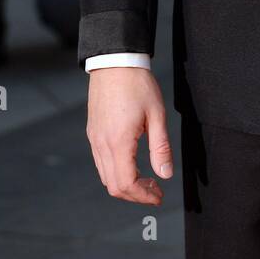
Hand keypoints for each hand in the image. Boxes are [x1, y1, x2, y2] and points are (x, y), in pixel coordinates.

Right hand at [86, 68, 172, 203]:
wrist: (115, 62)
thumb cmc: (138, 84)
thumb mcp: (157, 115)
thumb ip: (161, 148)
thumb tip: (166, 175)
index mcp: (118, 141)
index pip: (126, 183)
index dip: (143, 196)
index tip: (159, 196)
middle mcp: (102, 144)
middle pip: (113, 186)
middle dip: (136, 195)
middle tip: (156, 192)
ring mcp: (94, 139)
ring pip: (105, 177)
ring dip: (126, 185)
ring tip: (148, 180)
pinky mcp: (93, 133)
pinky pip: (101, 163)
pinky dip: (116, 173)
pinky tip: (133, 165)